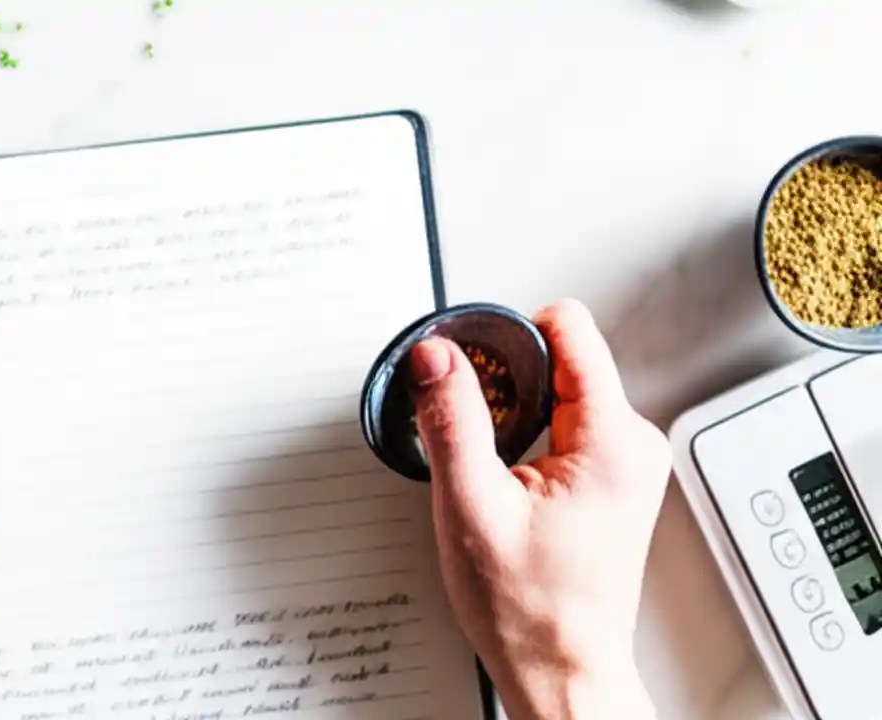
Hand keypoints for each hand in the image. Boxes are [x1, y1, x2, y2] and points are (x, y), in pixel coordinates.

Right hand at [410, 300, 667, 719]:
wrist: (560, 669)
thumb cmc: (528, 611)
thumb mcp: (472, 506)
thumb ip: (452, 420)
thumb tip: (437, 355)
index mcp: (613, 441)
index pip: (567, 327)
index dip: (507, 336)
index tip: (471, 364)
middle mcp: (633, 444)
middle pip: (562, 356)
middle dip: (506, 378)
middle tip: (472, 432)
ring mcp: (627, 461)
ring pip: (560, 388)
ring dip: (516, 410)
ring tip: (490, 464)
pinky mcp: (613, 477)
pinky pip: (566, 420)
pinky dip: (529, 433)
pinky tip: (507, 476)